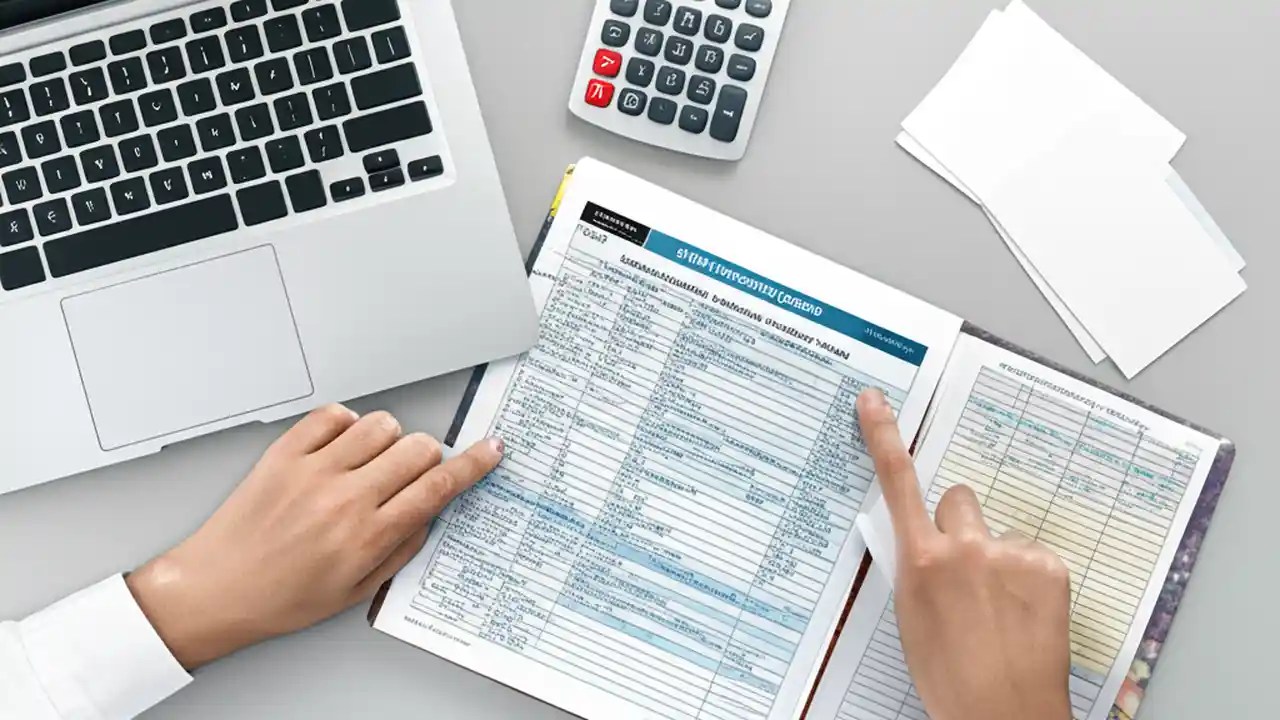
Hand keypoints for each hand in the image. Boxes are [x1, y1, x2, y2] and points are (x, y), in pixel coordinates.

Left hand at [125, 405, 501, 669]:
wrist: (216, 589)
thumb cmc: (280, 596)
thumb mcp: (356, 591)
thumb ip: (402, 549)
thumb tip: (430, 512)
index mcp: (368, 536)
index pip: (438, 487)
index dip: (473, 464)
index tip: (489, 450)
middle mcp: (345, 498)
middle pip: (417, 449)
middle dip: (428, 457)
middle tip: (414, 473)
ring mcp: (313, 471)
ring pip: (381, 424)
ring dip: (389, 440)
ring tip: (372, 463)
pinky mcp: (284, 453)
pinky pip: (334, 415)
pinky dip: (346, 425)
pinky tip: (340, 449)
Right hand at [857, 389, 1072, 719]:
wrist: (1003, 714)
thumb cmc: (950, 678)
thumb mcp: (912, 617)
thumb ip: (917, 567)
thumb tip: (922, 542)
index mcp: (920, 561)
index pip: (897, 483)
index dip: (883, 436)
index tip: (875, 401)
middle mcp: (964, 548)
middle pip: (959, 501)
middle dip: (960, 526)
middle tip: (966, 573)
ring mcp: (1010, 555)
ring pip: (997, 533)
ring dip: (998, 558)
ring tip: (1000, 610)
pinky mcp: (1048, 567)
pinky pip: (1032, 555)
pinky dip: (1029, 579)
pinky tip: (1024, 614)